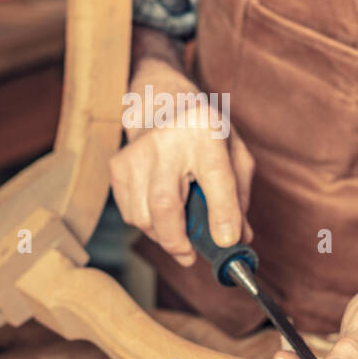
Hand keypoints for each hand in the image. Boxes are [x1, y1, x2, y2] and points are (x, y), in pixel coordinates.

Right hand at [109, 64, 254, 266]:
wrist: (161, 102)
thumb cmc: (204, 132)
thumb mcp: (234, 153)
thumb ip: (239, 197)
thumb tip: (238, 239)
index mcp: (204, 129)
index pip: (216, 177)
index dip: (223, 213)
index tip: (228, 243)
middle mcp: (166, 140)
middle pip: (165, 204)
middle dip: (178, 241)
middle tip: (191, 256)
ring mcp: (136, 153)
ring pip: (143, 216)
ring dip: (164, 236)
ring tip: (180, 232)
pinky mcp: (118, 166)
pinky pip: (130, 213)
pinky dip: (148, 225)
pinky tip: (161, 215)